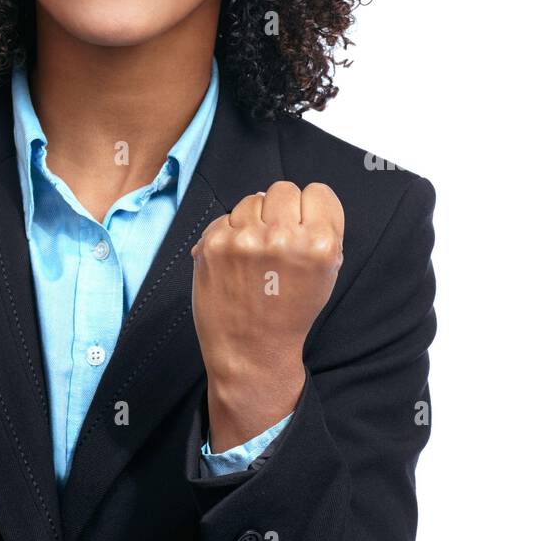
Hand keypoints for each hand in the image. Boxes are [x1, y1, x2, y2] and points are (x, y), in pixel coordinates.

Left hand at [190, 180, 343, 387]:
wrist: (251, 352)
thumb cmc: (289, 313)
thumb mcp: (326, 274)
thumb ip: (321, 232)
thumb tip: (298, 196)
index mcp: (320, 246)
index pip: (318, 192)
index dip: (311, 209)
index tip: (304, 226)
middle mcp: (283, 239)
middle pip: (284, 189)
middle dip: (281, 211)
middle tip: (277, 241)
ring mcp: (245, 240)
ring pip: (253, 198)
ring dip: (254, 221)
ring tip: (255, 255)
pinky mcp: (214, 244)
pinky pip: (226, 216)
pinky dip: (229, 234)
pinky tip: (235, 262)